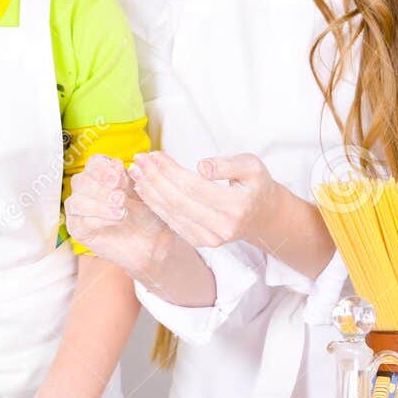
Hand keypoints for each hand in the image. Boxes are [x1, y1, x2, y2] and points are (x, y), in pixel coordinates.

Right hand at [66, 155, 178, 277]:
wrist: (152, 242)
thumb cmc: (147, 215)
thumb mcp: (142, 192)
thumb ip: (128, 176)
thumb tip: (115, 163)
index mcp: (102, 174)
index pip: (93, 163)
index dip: (102, 170)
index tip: (117, 180)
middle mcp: (87, 189)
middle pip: (81, 181)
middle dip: (101, 189)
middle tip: (121, 198)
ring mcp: (80, 209)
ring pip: (77, 201)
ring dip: (99, 206)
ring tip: (121, 212)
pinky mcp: (78, 228)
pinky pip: (79, 221)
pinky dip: (97, 220)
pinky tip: (114, 221)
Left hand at [128, 151, 286, 251]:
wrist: (261, 214)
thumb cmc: (254, 184)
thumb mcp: (251, 166)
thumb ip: (228, 164)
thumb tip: (201, 167)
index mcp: (237, 207)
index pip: (194, 186)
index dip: (170, 170)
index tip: (154, 154)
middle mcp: (223, 227)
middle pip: (179, 201)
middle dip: (154, 179)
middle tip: (138, 160)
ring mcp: (211, 239)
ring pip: (172, 213)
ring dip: (149, 191)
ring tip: (135, 171)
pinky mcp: (200, 243)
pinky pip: (172, 222)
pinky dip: (155, 205)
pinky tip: (144, 188)